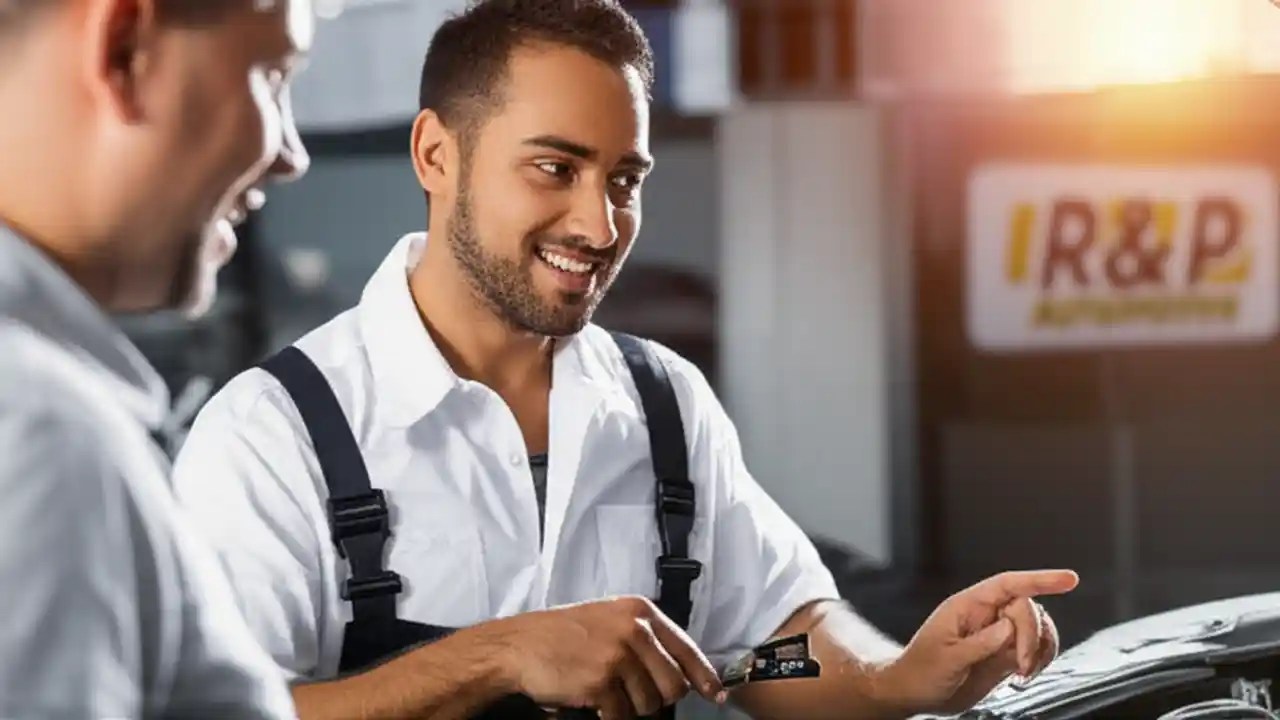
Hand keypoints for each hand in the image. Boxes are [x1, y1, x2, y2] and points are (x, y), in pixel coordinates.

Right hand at [486, 595, 725, 719]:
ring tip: (607, 692)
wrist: (520, 646)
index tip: (717, 693)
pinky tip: (595, 702)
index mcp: (640, 612)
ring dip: (631, 707)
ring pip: (650, 704)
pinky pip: (623, 715)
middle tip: (634, 695)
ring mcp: (618, 656)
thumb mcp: (609, 618)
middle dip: (658, 698)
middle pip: (673, 684)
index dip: (704, 676)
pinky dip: (611, 716)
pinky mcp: (601, 682)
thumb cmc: (561, 634)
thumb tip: (680, 671)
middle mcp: (634, 630)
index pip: (686, 648)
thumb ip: (643, 637)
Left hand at [875, 569, 1078, 715]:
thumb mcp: (946, 658)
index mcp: (968, 607)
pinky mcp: (1005, 656)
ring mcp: (997, 636)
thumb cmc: (920, 671)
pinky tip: (1026, 675)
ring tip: (1023, 673)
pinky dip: (1040, 660)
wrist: (915, 693)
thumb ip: (979, 643)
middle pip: (1027, 610)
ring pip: (1037, 629)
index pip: (1008, 584)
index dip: (1039, 580)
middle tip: (1020, 666)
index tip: (1068, 580)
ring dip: (1040, 650)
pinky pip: (1035, 650)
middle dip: (1031, 636)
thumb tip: (1008, 628)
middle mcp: (986, 617)